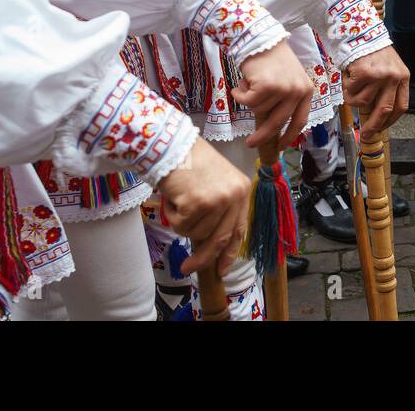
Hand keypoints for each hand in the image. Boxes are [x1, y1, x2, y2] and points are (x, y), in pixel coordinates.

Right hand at [157, 137, 251, 275]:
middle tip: (187, 267)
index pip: (239, 229)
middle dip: (203, 257)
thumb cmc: (190, 162)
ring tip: (179, 198)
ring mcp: (218, 200)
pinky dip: (172, 215)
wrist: (172, 145)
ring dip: (182, 222)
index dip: (229, 252)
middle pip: (220, 238)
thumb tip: (211, 244)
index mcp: (242, 190)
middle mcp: (234, 195)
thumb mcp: (216, 183)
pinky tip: (173, 196)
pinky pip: (181, 226)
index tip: (222, 270)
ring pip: (196, 233)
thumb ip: (219, 209)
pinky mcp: (198, 203)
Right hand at [233, 41, 315, 149]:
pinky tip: (241, 83)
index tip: (281, 147)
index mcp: (307, 90)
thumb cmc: (271, 59)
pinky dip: (239, 95)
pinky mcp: (267, 86)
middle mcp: (298, 91)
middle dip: (263, 136)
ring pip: (258, 110)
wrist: (260, 37)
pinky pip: (248, 102)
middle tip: (250, 144)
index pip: (300, 120)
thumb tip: (273, 129)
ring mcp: (284, 88)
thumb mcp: (287, 80)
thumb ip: (284, 101)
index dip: (290, 136)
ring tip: (250, 83)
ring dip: (248, 100)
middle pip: (278, 122)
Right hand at [341, 46, 408, 140]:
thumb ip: (387, 88)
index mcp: (403, 77)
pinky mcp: (364, 73)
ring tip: (352, 85)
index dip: (391, 121)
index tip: (381, 128)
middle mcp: (394, 77)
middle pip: (385, 110)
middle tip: (366, 134)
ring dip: (353, 99)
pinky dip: (346, 88)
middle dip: (374, 125)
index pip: (401, 106)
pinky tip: (349, 75)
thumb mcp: (389, 68)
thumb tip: (377, 118)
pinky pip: (351, 92)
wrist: (361, 32)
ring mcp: (379, 75)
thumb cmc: (373, 53)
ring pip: (363, 102)